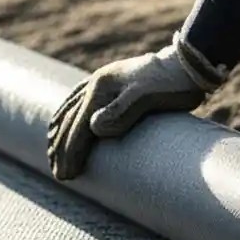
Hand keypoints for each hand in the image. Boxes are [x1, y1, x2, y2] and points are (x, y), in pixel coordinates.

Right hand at [47, 35, 224, 179]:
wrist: (187, 63)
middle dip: (61, 148)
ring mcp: (101, 82)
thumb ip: (121, 112)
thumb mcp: (149, 99)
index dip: (70, 153)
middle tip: (58, 173)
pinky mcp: (109, 83)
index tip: (66, 176)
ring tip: (51, 151)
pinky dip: (67, 114)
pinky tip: (64, 121)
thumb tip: (93, 127)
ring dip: (58, 132)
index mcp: (101, 90)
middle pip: (70, 120)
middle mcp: (96, 84)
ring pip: (70, 109)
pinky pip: (78, 100)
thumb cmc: (172, 86)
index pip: (79, 128)